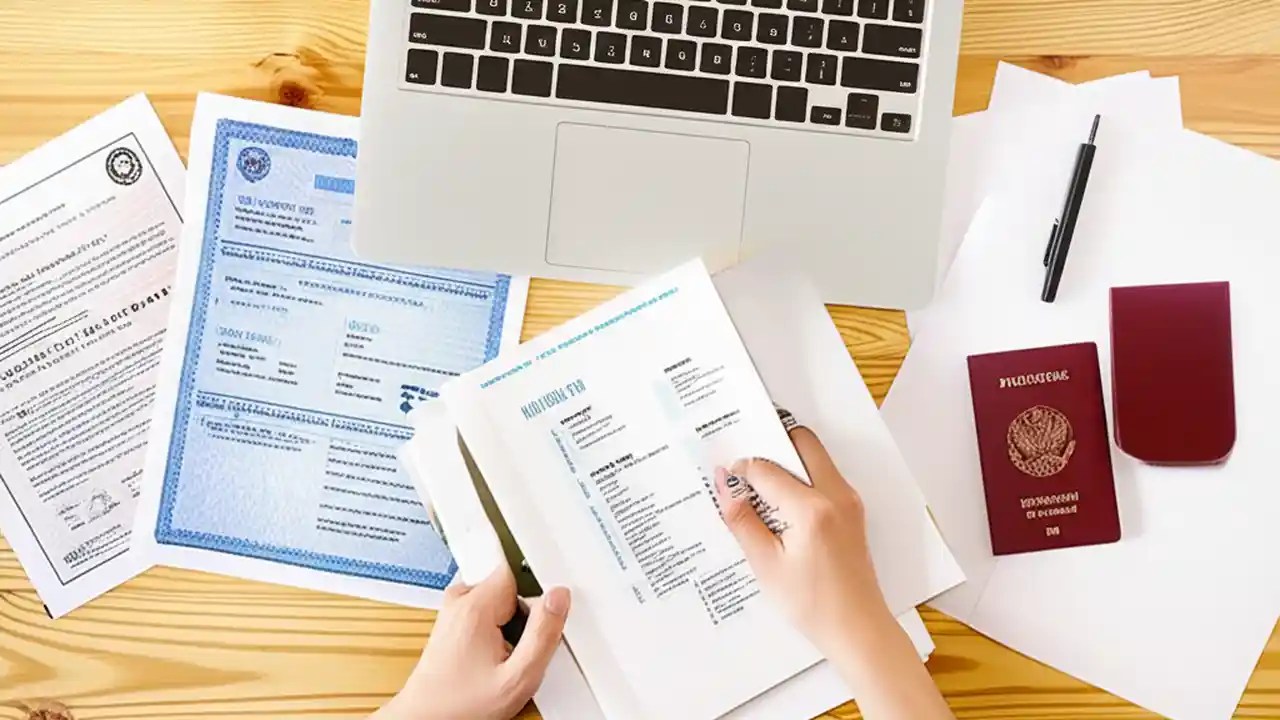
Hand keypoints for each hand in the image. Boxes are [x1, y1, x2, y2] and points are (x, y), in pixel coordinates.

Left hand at [374, 567, 570, 719]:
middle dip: (523, 612)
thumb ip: (543, 634)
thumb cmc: (462, 707)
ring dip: (508, 622)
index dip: (536, 594)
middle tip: (520, 646)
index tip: (538, 620)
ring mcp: (452, 610)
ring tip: (505, 654)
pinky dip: (494, 629)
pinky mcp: (452, 621)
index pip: (518, 571)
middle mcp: (459, 600)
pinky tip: (493, 655)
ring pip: (498, 599)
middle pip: (509, 585)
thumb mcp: (518, 677)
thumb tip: (559, 598)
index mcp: (475, 605)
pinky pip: (485, 611)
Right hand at [715, 427, 890, 656]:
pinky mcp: (852, 511)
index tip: (725, 479)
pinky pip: (825, 478)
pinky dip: (802, 480)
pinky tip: (781, 508)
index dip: (740, 470)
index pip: (767, 470)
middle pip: (802, 442)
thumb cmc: (815, 605)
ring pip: (816, 458)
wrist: (857, 628)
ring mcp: (849, 502)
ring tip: (761, 491)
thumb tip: (724, 486)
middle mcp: (836, 496)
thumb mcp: (766, 564)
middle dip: (771, 445)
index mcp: (813, 509)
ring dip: (788, 463)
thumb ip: (742, 520)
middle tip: (748, 465)